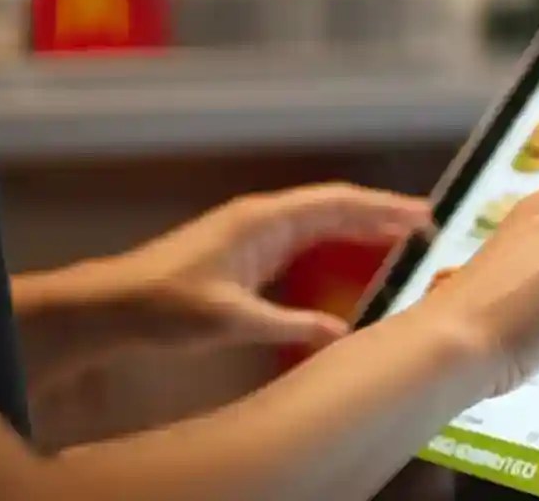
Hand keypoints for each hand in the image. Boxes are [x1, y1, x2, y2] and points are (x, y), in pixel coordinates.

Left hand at [104, 183, 430, 351]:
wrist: (111, 306)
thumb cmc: (166, 305)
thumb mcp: (232, 319)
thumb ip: (291, 323)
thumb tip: (343, 334)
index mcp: (265, 220)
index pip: (337, 204)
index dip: (382, 208)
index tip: (422, 214)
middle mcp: (264, 217)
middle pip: (335, 206)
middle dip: (381, 213)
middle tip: (426, 224)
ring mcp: (255, 232)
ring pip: (321, 220)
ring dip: (360, 226)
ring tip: (402, 237)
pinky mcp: (248, 250)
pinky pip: (305, 238)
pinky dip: (336, 242)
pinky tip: (352, 258)